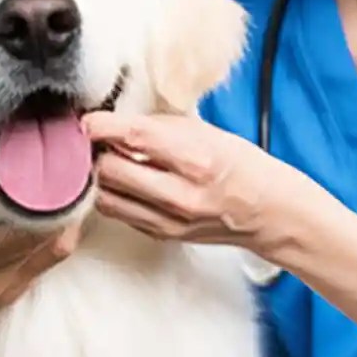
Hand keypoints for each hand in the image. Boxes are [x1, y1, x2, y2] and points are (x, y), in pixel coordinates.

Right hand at [0, 177, 81, 308]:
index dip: (49, 204)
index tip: (58, 173)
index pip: (27, 234)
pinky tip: (44, 209)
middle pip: (50, 244)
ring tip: (58, 186)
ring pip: (55, 252)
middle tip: (65, 172)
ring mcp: (8, 290)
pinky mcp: (16, 289)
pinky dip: (50, 234)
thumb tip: (2, 177)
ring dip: (61, 220)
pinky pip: (46, 259)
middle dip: (61, 208)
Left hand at [82, 111, 311, 257]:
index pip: (133, 137)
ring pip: (106, 196)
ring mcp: (170, 221)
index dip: (101, 126)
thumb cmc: (240, 165)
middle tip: (98, 140)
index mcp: (195, 159)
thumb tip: (115, 121)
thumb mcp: (206, 132)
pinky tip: (123, 180)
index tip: (87, 120)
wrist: (269, 213)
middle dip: (97, 151)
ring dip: (101, 175)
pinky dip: (113, 194)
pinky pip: (118, 212)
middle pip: (110, 170)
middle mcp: (180, 195)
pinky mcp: (162, 235)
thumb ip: (158, 127)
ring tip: (108, 159)